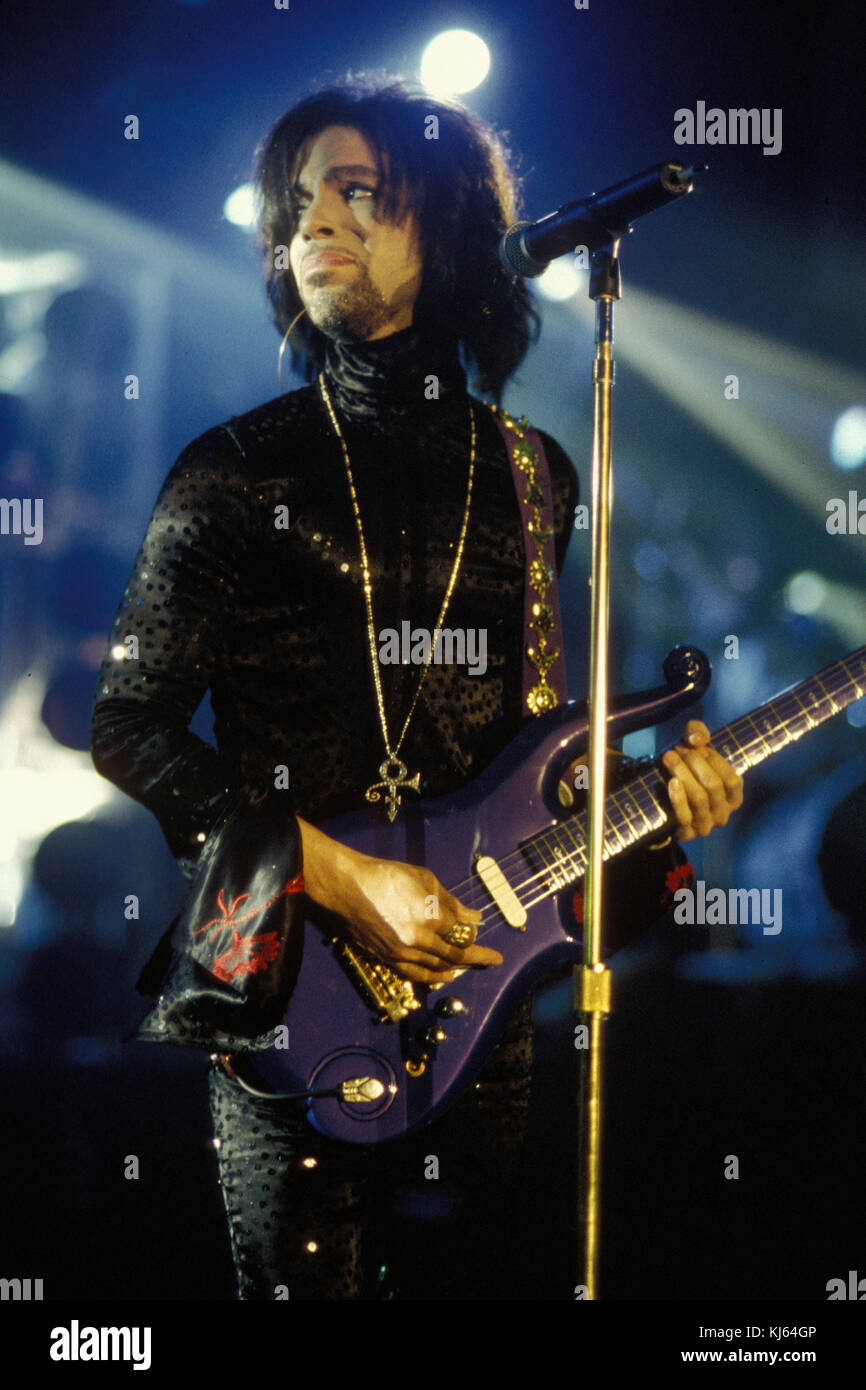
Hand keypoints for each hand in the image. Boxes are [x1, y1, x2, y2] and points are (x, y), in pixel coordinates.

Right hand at [297, 818, 502, 984]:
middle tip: (493, 960)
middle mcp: (418, 939)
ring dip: (458, 968)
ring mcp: (402, 952)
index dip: (472, 934)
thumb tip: (473, 917)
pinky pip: (416, 974)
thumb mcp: (423, 878)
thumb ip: (450, 901)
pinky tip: (445, 976)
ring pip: (437, 967)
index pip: (460, 932)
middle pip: (455, 954)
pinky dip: (434, 977)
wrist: (346, 887)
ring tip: (473, 966)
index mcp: (430, 916)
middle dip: (477, 957)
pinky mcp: (387, 959)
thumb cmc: (385, 876)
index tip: (479, 934)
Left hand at [661, 720, 742, 840]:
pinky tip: (671, 782)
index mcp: (734, 797)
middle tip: (675, 748)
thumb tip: (696, 739)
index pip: (731, 779)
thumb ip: (697, 732)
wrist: (662, 797)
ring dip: (682, 774)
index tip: (694, 745)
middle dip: (693, 763)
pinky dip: (677, 798)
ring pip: (698, 799)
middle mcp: (723, 813)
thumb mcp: (693, 746)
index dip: (713, 759)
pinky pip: (684, 817)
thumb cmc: (686, 767)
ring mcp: (706, 825)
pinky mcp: (687, 833)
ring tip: (668, 757)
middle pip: (712, 786)